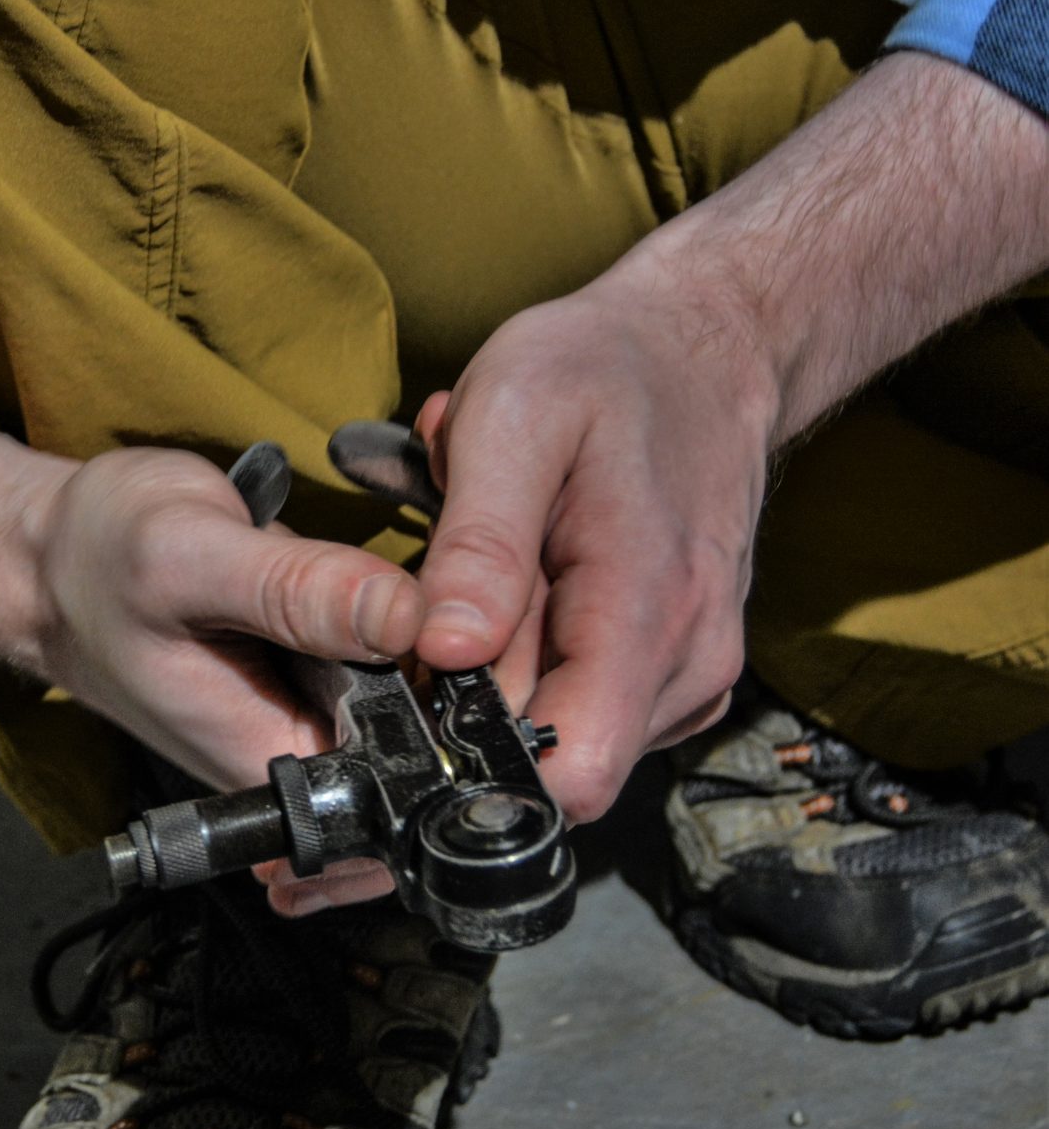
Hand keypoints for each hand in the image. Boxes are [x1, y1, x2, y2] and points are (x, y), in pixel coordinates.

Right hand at [33, 446, 423, 791]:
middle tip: (449, 602)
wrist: (56, 556)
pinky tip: (398, 593)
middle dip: (457, 681)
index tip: (467, 647)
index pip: (407, 789)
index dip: (456, 724)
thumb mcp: (189, 558)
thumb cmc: (98, 563)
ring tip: (416, 591)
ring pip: (422, 709)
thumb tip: (406, 616)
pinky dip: (413, 634)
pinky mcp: (321, 690)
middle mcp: (302, 766)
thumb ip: (296, 591)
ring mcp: (314, 728)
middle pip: (429, 749)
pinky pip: (396, 674)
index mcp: (271, 769)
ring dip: (440, 653)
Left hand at [414, 236, 777, 823]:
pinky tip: (539, 592)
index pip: (572, 776)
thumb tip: (443, 653)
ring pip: (565, 740)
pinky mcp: (679, 675)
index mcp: (648, 615)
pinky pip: (589, 710)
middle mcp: (687, 666)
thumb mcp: (515, 417)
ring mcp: (691, 676)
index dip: (479, 758)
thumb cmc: (604, 372)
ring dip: (509, 678)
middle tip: (459, 596)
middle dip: (479, 702)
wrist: (701, 352)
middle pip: (553, 763)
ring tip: (505, 579)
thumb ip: (479, 543)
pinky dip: (544, 665)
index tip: (428, 690)